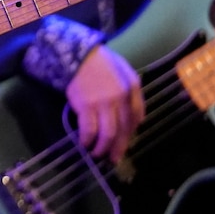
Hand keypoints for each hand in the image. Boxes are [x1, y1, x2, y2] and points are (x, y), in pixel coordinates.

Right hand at [65, 44, 143, 163]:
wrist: (77, 54)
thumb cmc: (100, 62)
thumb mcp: (123, 71)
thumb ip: (132, 92)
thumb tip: (136, 118)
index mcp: (132, 88)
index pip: (137, 117)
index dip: (130, 133)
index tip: (124, 141)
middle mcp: (121, 97)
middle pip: (124, 129)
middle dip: (119, 147)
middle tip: (113, 158)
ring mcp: (103, 102)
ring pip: (108, 134)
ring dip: (103, 147)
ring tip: (97, 154)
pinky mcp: (86, 105)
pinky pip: (89, 129)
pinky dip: (87, 140)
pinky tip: (84, 143)